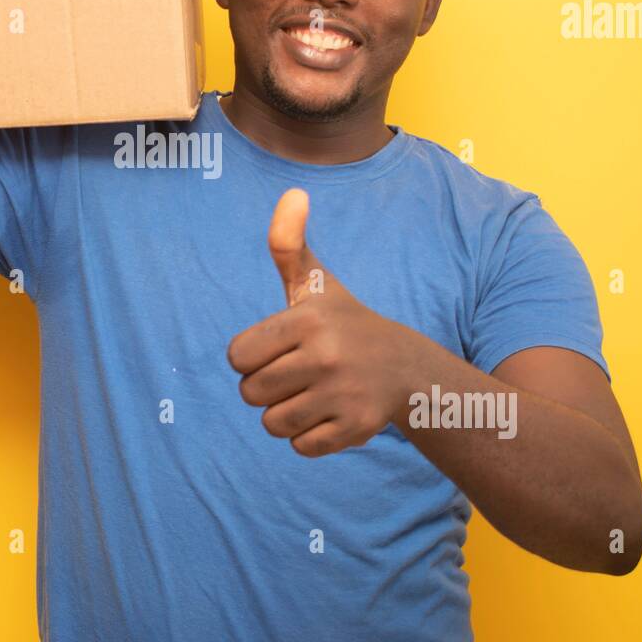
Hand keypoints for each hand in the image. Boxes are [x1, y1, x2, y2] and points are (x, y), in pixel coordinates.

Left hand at [227, 188, 434, 456]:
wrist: (404, 366)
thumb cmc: (343, 322)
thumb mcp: (315, 283)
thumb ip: (289, 243)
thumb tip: (293, 193)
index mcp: (308, 320)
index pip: (237, 357)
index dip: (252, 356)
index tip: (278, 347)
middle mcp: (327, 357)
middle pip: (251, 393)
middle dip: (267, 387)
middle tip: (298, 372)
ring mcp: (343, 395)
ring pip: (272, 425)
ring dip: (285, 415)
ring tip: (313, 393)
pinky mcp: (356, 429)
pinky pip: (300, 448)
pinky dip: (310, 438)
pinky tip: (331, 413)